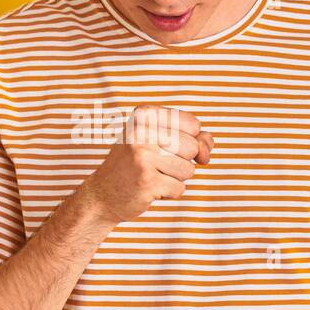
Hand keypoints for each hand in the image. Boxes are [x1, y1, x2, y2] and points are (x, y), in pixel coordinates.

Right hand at [77, 104, 214, 224]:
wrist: (102, 194)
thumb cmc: (136, 164)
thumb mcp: (159, 141)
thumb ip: (192, 138)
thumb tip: (207, 149)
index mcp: (144, 114)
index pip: (194, 124)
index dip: (189, 140)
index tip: (165, 147)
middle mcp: (141, 131)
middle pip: (193, 147)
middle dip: (181, 162)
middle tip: (154, 165)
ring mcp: (143, 156)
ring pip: (189, 170)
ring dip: (175, 178)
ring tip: (151, 175)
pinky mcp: (147, 181)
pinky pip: (180, 188)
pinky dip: (168, 193)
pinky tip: (149, 188)